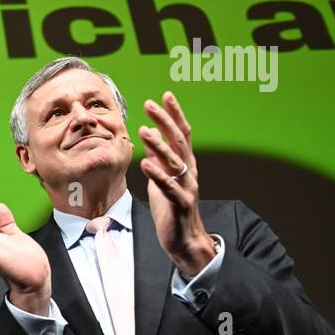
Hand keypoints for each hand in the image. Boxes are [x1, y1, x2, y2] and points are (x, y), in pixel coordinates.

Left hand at [138, 91, 215, 276]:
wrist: (184, 239)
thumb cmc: (172, 208)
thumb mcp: (163, 177)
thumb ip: (160, 157)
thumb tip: (153, 135)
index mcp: (185, 164)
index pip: (181, 133)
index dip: (174, 114)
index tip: (165, 95)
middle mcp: (189, 172)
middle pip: (178, 141)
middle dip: (165, 121)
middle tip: (150, 104)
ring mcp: (186, 187)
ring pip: (174, 162)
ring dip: (159, 145)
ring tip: (145, 131)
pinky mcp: (179, 204)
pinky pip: (169, 187)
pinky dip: (157, 174)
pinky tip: (145, 164)